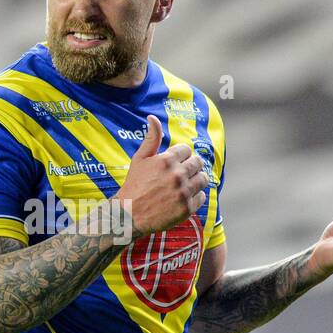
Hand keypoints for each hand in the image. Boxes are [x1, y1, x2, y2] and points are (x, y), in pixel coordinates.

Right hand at [113, 114, 208, 238]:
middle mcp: (177, 175)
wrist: (129, 215)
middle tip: (180, 174)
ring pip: (203, 179)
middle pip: (198, 162)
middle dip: (190, 166)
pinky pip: (202, 197)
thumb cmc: (134, 185)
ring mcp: (183, 192)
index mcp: (167, 160)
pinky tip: (183, 198)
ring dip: (196, 180)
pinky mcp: (187, 208)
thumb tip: (152, 117)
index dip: (180, 156)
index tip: (173, 163)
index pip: (187, 150)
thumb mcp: (140, 159)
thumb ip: (151, 138)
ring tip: (184, 185)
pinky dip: (195, 197)